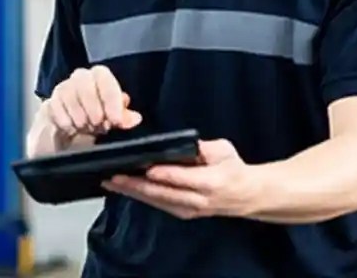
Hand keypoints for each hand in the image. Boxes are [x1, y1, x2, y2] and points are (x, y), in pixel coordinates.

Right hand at [45, 66, 141, 144]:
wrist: (68, 139)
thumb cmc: (94, 123)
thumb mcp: (111, 123)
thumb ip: (123, 118)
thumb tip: (135, 118)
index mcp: (98, 78)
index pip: (103, 77)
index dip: (111, 98)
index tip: (116, 120)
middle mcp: (79, 79)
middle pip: (83, 80)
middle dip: (93, 106)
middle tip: (99, 125)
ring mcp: (62, 89)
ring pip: (67, 92)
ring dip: (79, 115)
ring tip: (86, 128)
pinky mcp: (49, 103)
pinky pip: (54, 107)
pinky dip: (66, 121)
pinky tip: (72, 130)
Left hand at [102, 139, 258, 219]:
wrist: (245, 196)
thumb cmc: (233, 169)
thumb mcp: (224, 150)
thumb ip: (202, 148)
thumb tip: (180, 143)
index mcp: (210, 183)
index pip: (181, 179)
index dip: (162, 174)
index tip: (144, 167)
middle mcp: (197, 200)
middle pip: (162, 193)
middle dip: (135, 185)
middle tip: (114, 176)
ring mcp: (188, 210)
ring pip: (156, 201)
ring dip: (132, 192)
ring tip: (111, 182)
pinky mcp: (182, 213)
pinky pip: (158, 204)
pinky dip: (140, 196)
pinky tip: (124, 188)